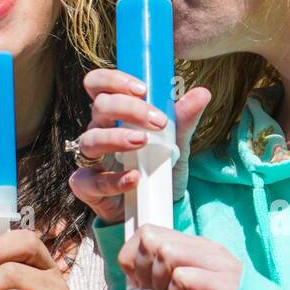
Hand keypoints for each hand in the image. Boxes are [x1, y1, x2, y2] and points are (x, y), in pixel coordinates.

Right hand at [69, 68, 211, 223]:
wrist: (155, 209)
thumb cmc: (157, 168)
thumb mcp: (175, 143)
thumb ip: (183, 119)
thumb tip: (202, 93)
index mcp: (113, 114)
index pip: (98, 85)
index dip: (113, 80)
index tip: (143, 88)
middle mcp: (98, 131)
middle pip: (99, 107)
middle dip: (128, 108)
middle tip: (157, 121)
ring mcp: (91, 160)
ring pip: (90, 140)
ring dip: (116, 138)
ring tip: (142, 142)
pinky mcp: (87, 187)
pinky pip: (91, 181)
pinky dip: (113, 179)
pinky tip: (134, 178)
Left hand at [118, 225, 241, 289]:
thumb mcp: (190, 287)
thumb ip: (166, 275)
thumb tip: (133, 278)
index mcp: (195, 246)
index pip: (148, 231)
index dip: (133, 256)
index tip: (138, 281)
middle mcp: (206, 248)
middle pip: (152, 238)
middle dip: (142, 268)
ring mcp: (217, 264)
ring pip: (166, 254)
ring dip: (160, 282)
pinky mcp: (224, 284)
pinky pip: (183, 278)